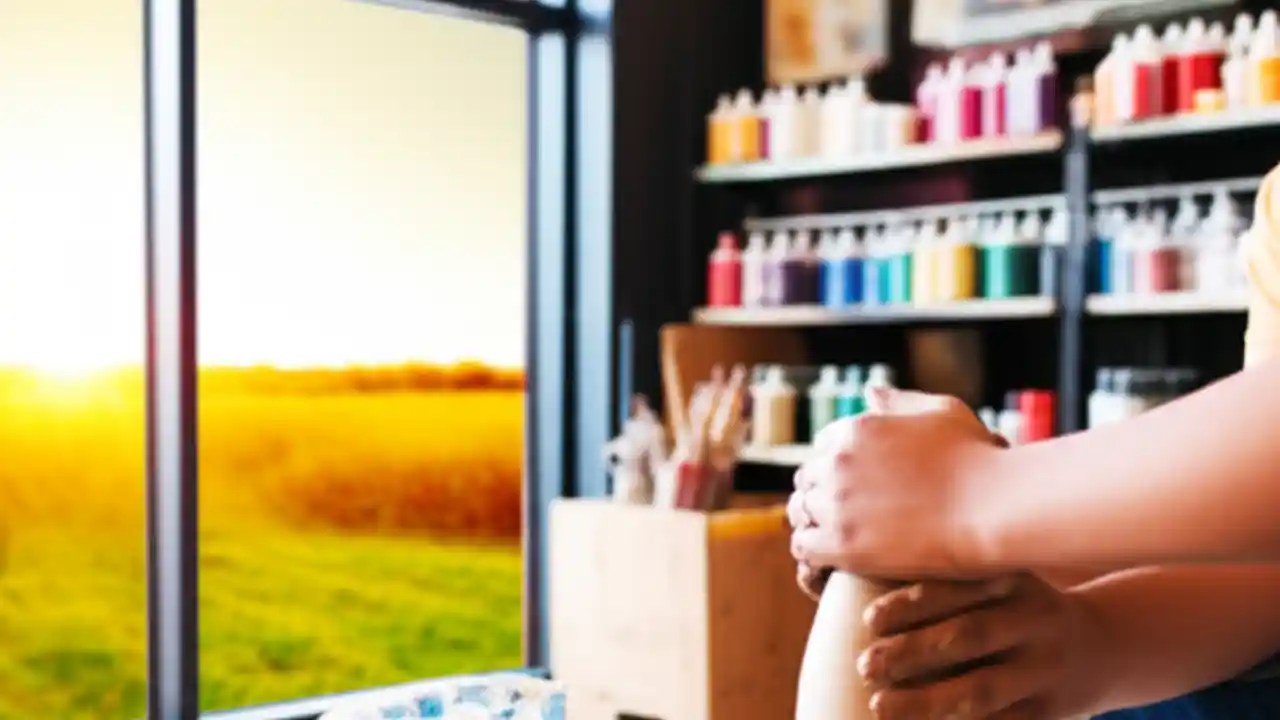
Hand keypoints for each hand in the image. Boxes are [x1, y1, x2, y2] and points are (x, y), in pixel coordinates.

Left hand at [788, 389, 1005, 579]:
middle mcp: (837, 461)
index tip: (852, 485)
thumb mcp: (942, 413)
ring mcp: (836, 501)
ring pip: (800, 511)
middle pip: (807, 478)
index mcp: (855, 428)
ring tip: (835, 539)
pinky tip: (830, 560)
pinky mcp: (842, 543)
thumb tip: (869, 392)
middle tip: (842, 515)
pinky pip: (804, 546)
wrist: (993, 508)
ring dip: (813, 523)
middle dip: (820, 493)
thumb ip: (900, 402)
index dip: (835, 466)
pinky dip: (811, 552)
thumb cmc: (978, 460)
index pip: (823, 446)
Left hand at [858, 575, 1105, 719]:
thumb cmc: (1019, 609)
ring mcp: (1045, 669)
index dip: (913, 603)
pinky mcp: (1050, 712)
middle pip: (969, 637)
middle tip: (865, 665)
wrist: (1107, 645)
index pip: (959, 588)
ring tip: (878, 707)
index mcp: (1014, 581)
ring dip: (925, 703)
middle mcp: (1033, 621)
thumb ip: (949, 583)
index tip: (870, 619)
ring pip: (981, 691)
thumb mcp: (1000, 581)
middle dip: (912, 652)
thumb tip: (862, 596)